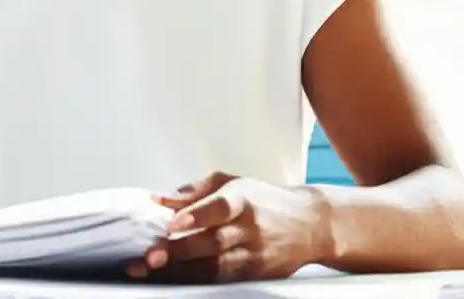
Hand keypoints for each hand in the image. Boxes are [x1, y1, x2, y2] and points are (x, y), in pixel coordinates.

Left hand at [129, 171, 333, 282]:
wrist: (312, 224)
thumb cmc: (264, 199)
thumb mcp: (232, 183)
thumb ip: (194, 191)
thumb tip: (159, 199)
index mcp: (243, 200)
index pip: (218, 208)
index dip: (196, 215)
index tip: (172, 223)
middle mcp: (250, 229)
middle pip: (212, 243)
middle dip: (179, 251)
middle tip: (151, 256)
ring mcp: (256, 256)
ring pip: (216, 267)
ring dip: (183, 270)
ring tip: (153, 271)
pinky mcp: (258, 276)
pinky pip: (224, 280)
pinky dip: (198, 280)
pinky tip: (174, 278)